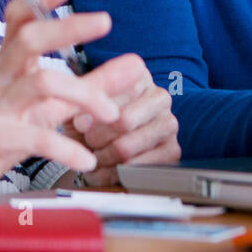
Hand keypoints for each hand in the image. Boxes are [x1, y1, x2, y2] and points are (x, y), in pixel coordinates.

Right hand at [0, 0, 120, 194]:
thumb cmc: (6, 126)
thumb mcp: (51, 103)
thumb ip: (93, 83)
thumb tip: (136, 62)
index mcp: (12, 62)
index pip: (20, 19)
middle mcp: (0, 77)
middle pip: (28, 39)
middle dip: (66, 26)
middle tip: (105, 19)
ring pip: (39, 83)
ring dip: (83, 95)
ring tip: (111, 114)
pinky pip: (32, 136)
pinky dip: (64, 148)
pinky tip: (86, 160)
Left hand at [62, 54, 180, 185]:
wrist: (98, 146)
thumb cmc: (91, 122)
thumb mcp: (81, 105)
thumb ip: (81, 106)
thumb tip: (82, 121)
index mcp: (139, 77)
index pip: (117, 92)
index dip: (93, 112)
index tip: (79, 124)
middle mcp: (160, 97)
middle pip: (124, 121)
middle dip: (97, 138)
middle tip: (88, 143)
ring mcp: (169, 124)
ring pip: (128, 147)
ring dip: (104, 157)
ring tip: (96, 157)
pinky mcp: (172, 150)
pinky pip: (139, 168)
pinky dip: (117, 173)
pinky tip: (109, 169)